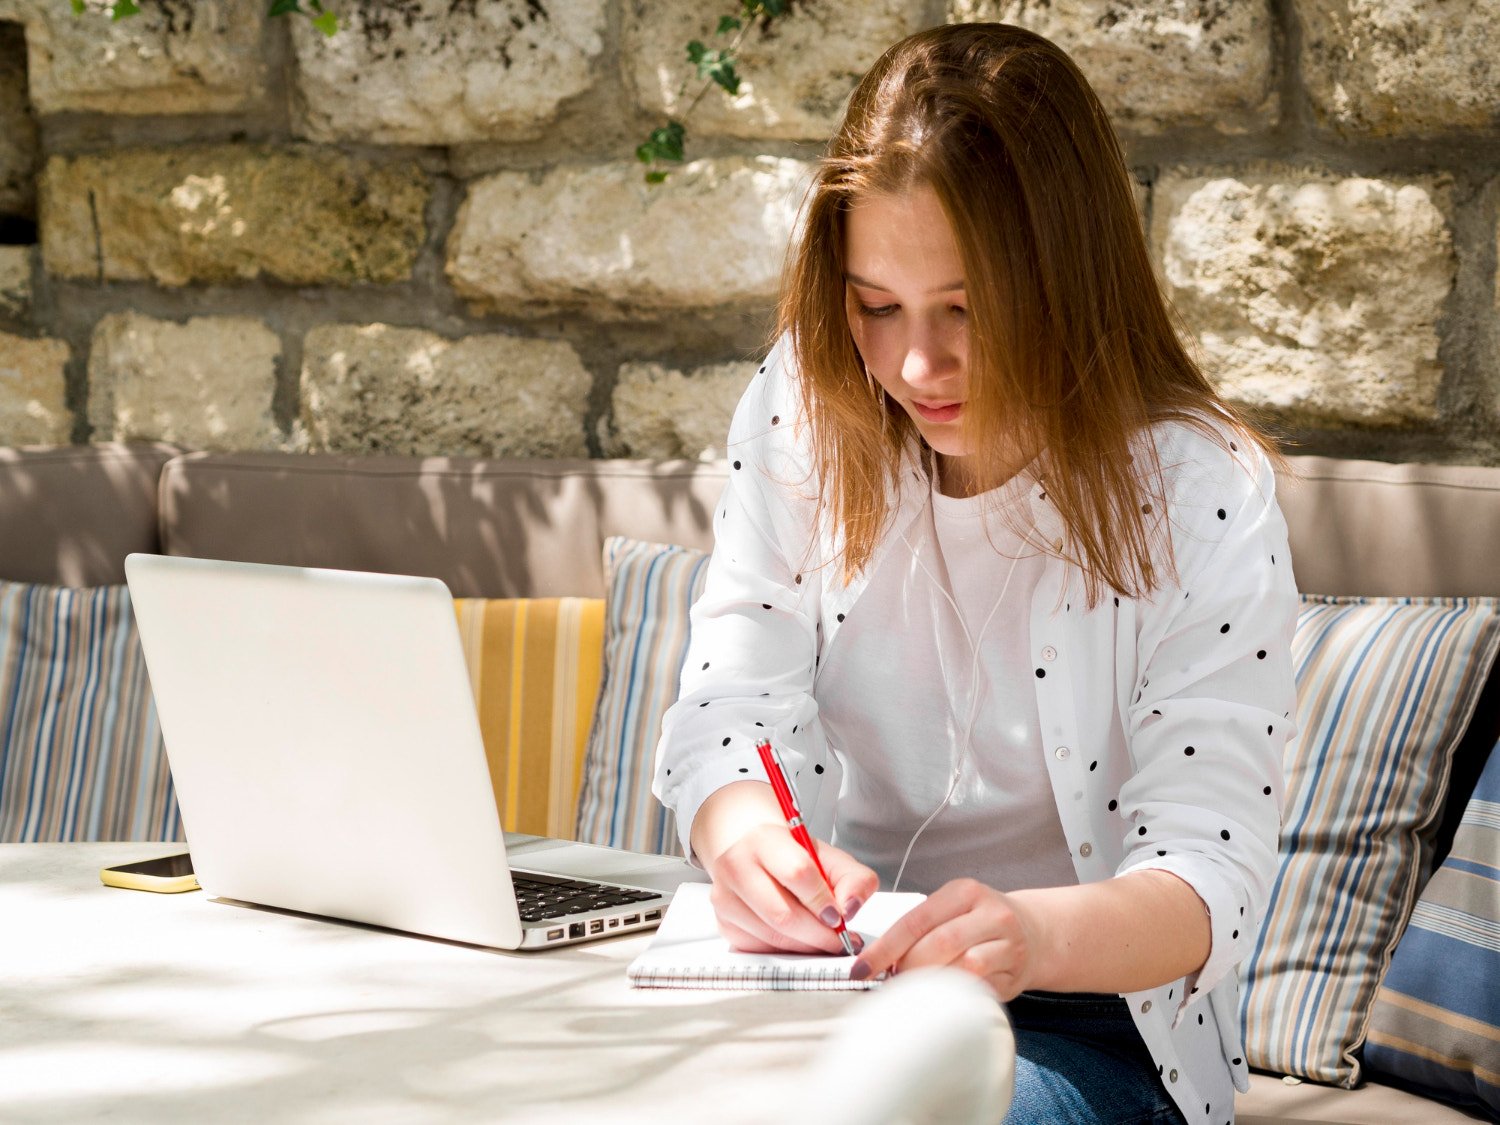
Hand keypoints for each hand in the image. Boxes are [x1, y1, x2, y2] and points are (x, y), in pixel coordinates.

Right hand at [706, 823, 879, 954]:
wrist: (754, 853)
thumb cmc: (793, 856)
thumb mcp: (830, 857)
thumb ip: (854, 879)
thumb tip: (851, 908)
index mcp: (764, 839)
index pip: (797, 873)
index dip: (823, 901)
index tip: (841, 917)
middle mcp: (736, 865)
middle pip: (783, 914)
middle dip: (819, 935)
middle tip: (840, 940)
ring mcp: (725, 896)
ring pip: (772, 936)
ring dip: (806, 946)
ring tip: (824, 940)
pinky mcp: (723, 922)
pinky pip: (760, 948)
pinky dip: (787, 951)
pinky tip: (800, 940)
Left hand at [851, 877, 1044, 999]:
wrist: (1034, 932)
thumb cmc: (980, 921)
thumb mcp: (952, 907)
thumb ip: (921, 926)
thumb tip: (879, 958)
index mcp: (966, 891)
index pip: (917, 919)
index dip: (886, 947)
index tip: (863, 967)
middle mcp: (991, 914)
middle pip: (941, 944)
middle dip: (908, 966)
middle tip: (890, 979)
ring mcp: (1008, 945)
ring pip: (964, 968)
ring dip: (933, 983)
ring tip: (916, 987)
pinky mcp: (1015, 975)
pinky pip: (980, 989)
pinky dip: (956, 996)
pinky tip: (944, 996)